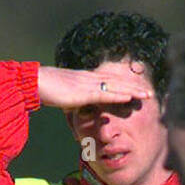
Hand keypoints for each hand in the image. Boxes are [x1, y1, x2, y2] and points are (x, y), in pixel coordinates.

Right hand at [37, 66, 152, 108]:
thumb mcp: (63, 96)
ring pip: (115, 87)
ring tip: (147, 95)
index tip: (138, 90)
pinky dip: (118, 96)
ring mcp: (87, 84)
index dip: (125, 85)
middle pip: (117, 82)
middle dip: (134, 88)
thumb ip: (74, 100)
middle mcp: (90, 78)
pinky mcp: (82, 92)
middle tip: (150, 93)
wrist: (34, 82)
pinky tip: (129, 98)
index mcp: (86, 79)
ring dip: (132, 91)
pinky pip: (104, 94)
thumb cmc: (45, 89)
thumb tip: (78, 106)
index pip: (110, 81)